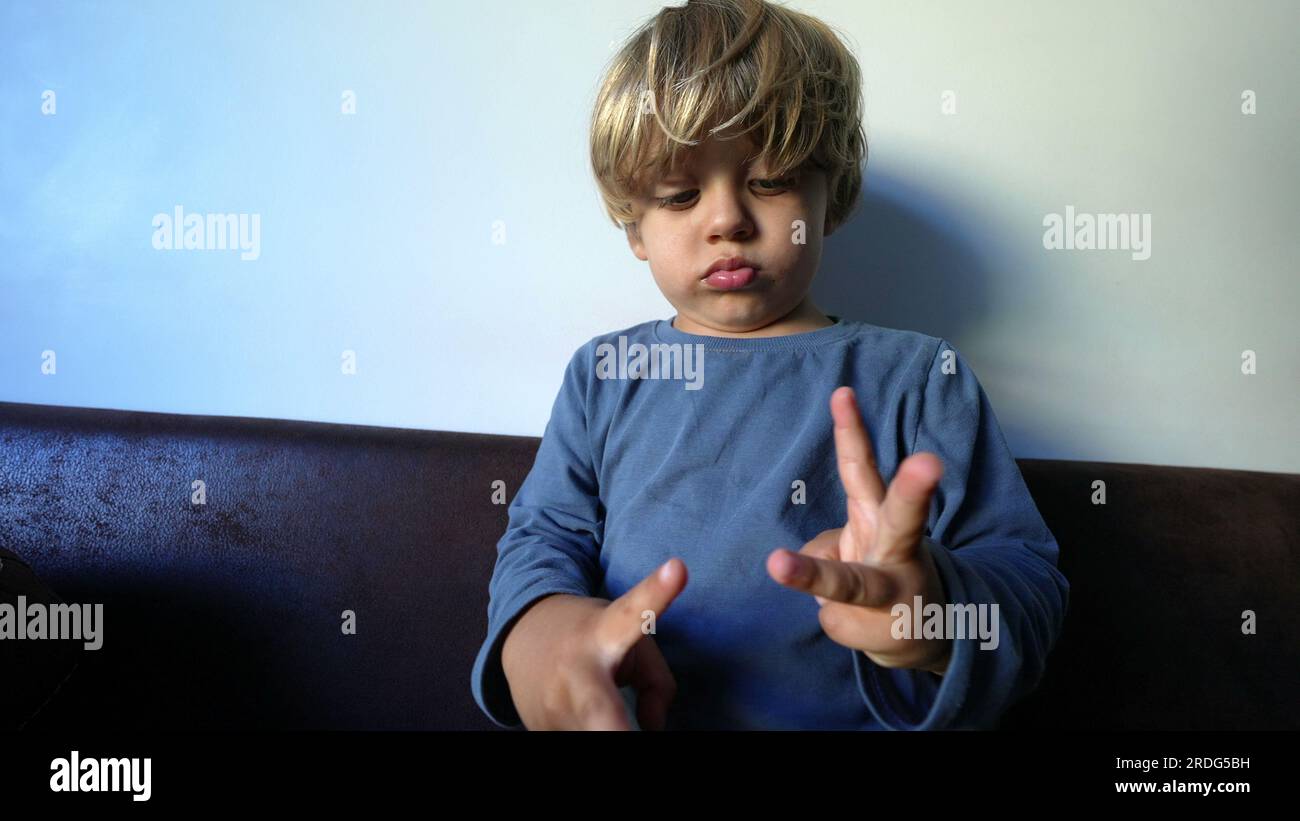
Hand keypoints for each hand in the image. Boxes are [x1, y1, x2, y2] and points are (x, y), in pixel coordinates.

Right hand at [501, 559, 686, 729]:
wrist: (523, 636)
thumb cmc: (593, 638)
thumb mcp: (632, 638)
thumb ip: (659, 683)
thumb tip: (652, 728)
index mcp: (603, 633)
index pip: (633, 616)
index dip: (656, 595)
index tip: (677, 568)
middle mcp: (573, 673)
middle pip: (600, 714)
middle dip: (619, 730)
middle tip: (641, 740)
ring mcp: (551, 708)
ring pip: (598, 736)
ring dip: (614, 731)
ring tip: (611, 714)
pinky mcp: (539, 732)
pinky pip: (580, 740)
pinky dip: (594, 732)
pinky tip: (587, 718)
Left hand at [766, 386, 951, 674]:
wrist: (920, 634)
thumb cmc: (884, 573)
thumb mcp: (859, 543)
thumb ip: (833, 542)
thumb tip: (815, 561)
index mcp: (881, 517)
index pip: (863, 468)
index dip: (852, 430)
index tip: (842, 394)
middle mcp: (896, 550)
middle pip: (906, 518)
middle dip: (916, 492)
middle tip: (929, 461)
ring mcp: (891, 592)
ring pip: (852, 582)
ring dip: (812, 575)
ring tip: (776, 563)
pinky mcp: (876, 629)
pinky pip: (833, 617)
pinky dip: (838, 621)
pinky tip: (858, 624)